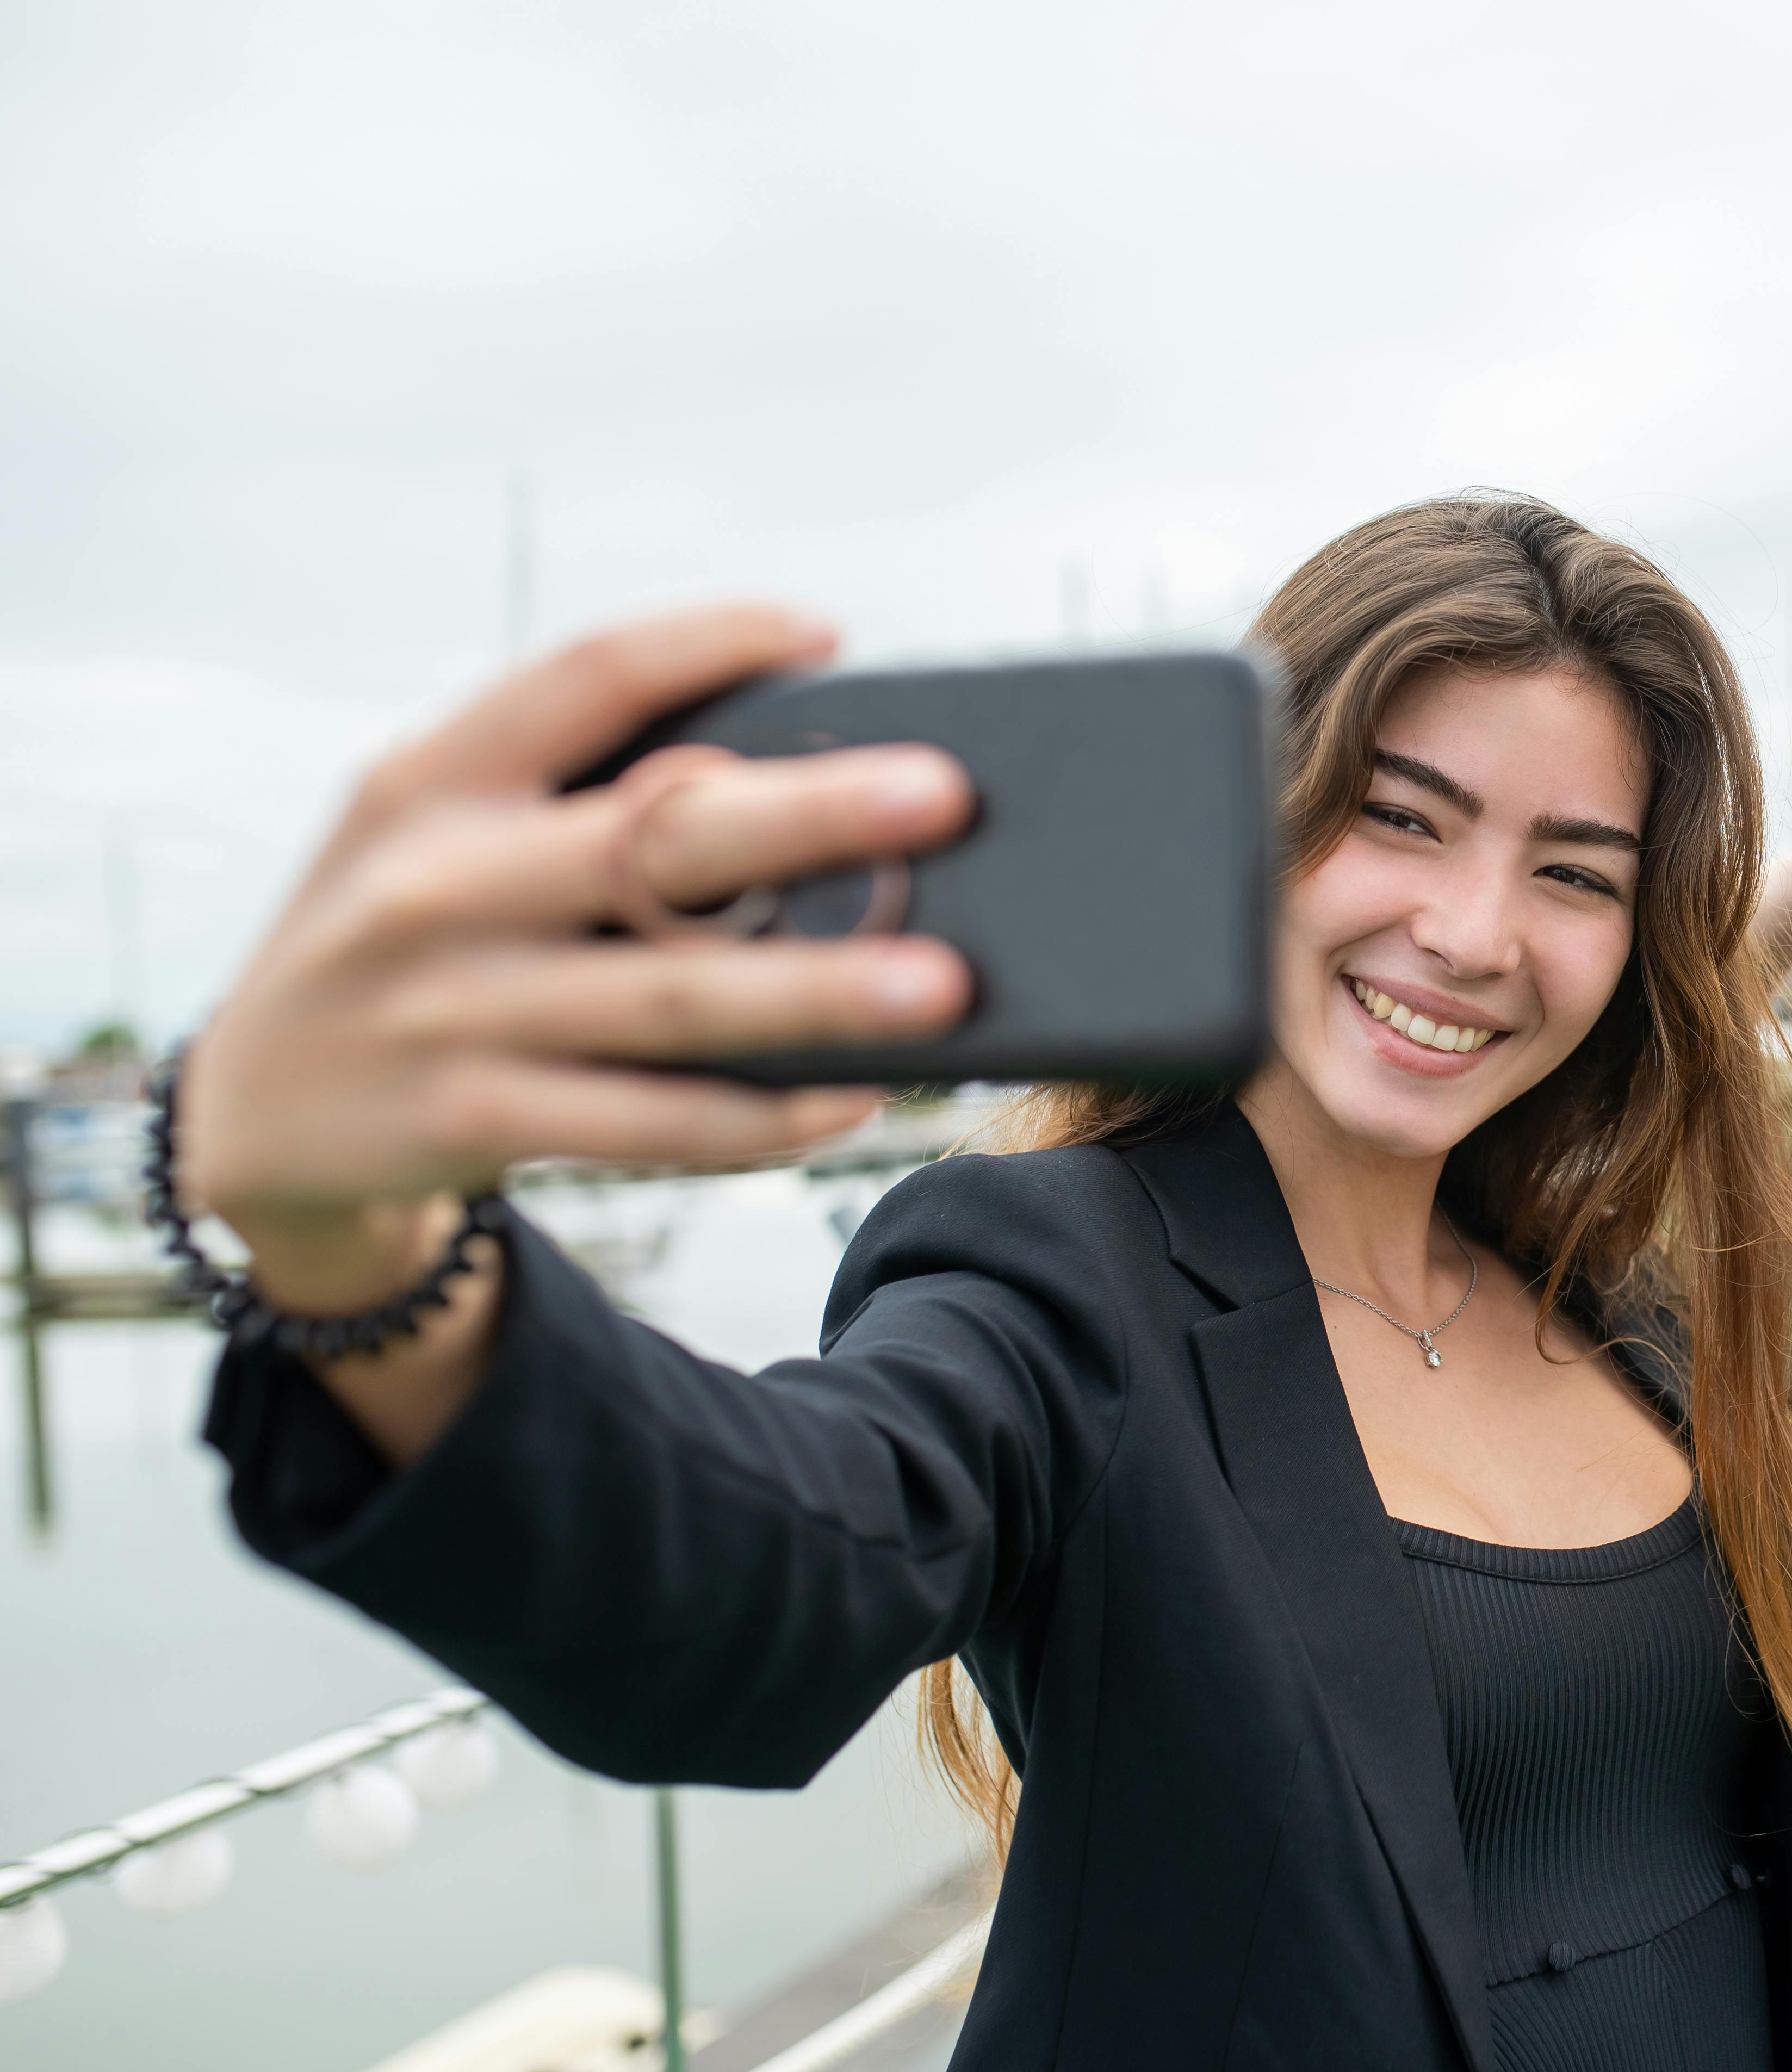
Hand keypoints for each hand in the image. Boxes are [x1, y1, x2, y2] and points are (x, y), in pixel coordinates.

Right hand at [184, 605, 977, 1309]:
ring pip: (672, 998)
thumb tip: (788, 779)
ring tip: (943, 983)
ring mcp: (448, 1009)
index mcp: (432, 780)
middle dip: (812, 814)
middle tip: (944, 795)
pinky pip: (647, 1122)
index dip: (711, 641)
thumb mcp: (437, 841)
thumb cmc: (407, 946)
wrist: (250, 1115)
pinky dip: (759, 1118)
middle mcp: (435, 883)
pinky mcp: (465, 1120)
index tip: (825, 632)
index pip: (586, 675)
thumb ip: (570, 801)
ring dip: (819, 991)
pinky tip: (852, 1098)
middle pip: (655, 834)